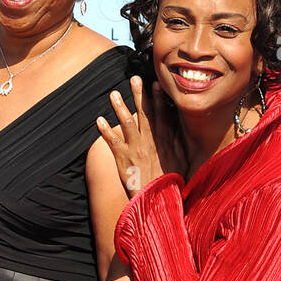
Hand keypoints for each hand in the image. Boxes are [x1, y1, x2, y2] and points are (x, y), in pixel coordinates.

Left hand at [96, 74, 184, 195]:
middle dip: (139, 95)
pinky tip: (99, 120)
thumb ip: (180, 141)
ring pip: (128, 124)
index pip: (162, 115)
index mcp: (164, 141)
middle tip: (134, 79)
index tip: (155, 83)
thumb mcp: (182, 159)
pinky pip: (113, 142)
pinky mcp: (123, 159)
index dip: (158, 99)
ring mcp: (136, 149)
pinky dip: (105, 130)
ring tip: (113, 94)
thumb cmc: (171, 182)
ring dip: (120, 108)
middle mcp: (150, 141)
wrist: (159, 201)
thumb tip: (181, 126)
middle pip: (144, 114)